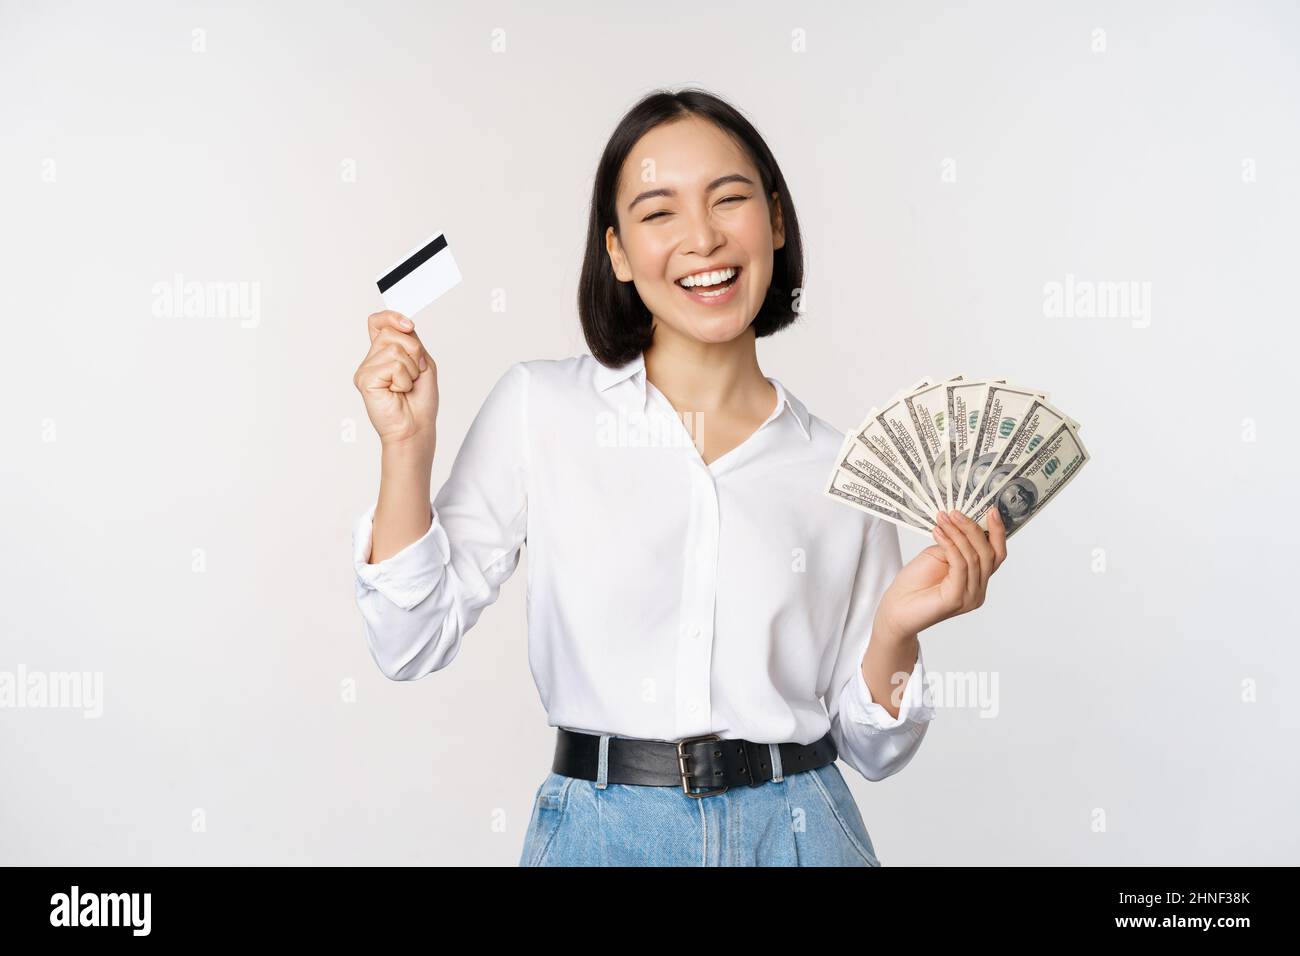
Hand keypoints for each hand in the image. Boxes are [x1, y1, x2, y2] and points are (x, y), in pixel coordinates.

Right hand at [353, 310, 437, 451]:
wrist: (416, 426)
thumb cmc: (419, 400)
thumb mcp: (423, 362)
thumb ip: (411, 340)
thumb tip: (402, 325)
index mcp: (384, 353)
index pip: (378, 322)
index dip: (392, 317)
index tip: (409, 326)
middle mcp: (372, 359)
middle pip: (391, 333)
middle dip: (413, 352)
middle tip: (414, 374)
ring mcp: (366, 369)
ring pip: (394, 348)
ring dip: (410, 369)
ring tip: (405, 386)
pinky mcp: (364, 379)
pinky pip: (393, 365)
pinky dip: (403, 379)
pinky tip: (397, 392)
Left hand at [875, 508, 1007, 639]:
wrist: (895, 609)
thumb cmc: (914, 584)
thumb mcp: (938, 556)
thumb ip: (955, 545)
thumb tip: (964, 525)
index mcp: (977, 580)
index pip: (997, 554)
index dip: (997, 532)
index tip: (991, 510)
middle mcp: (978, 590)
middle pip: (988, 554)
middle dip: (973, 529)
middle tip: (956, 512)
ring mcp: (970, 596)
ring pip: (974, 558)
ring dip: (958, 533)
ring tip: (943, 519)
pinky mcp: (957, 599)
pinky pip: (960, 565)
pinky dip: (950, 545)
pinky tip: (938, 532)